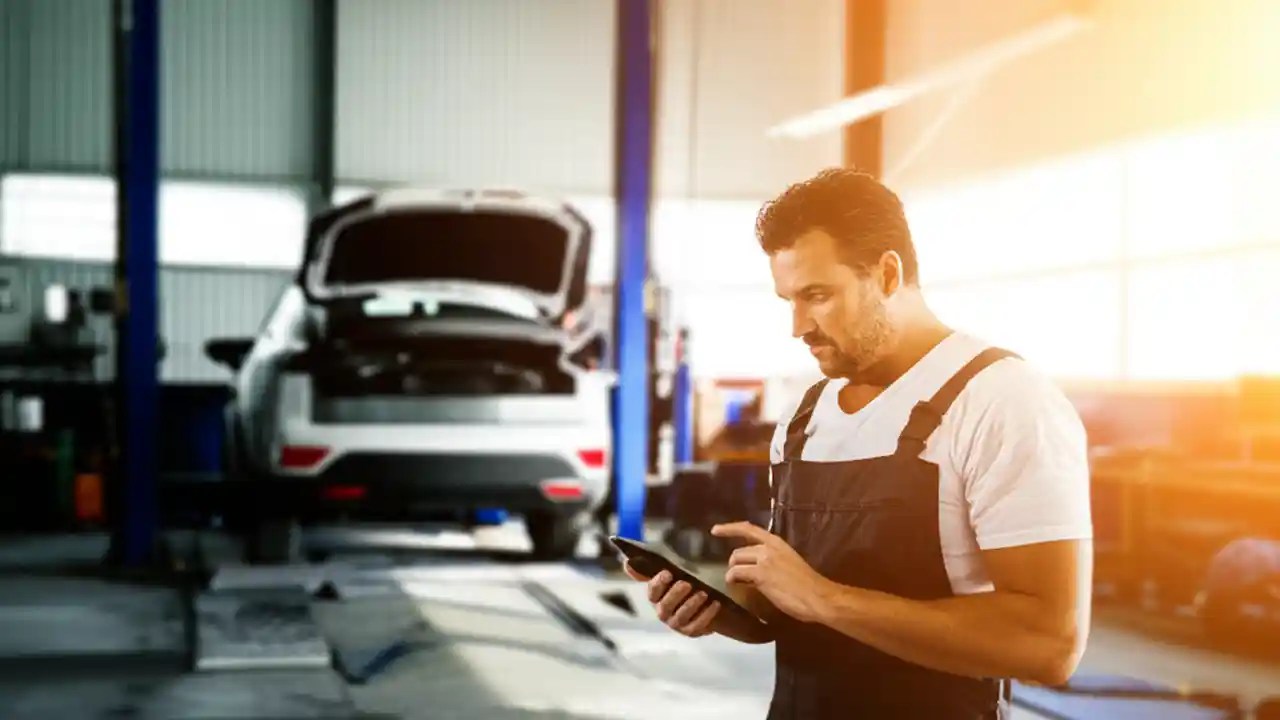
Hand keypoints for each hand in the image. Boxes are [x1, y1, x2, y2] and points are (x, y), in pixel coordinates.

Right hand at [623, 561, 720, 637]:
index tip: (668, 573)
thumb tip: (626, 563)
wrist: (704, 603)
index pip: (652, 591)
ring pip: (681, 617)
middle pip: (665, 606)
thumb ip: (648, 570)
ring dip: (692, 604)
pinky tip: (715, 604)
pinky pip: (697, 626)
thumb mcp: (669, 576)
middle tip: (687, 583)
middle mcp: (663, 613)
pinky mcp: (691, 631)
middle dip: (675, 594)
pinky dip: (706, 615)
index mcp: (656, 598)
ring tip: (703, 593)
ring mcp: (677, 624)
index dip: (658, 583)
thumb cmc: (683, 586)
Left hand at [712, 521, 835, 623]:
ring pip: (736, 561)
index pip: (749, 529)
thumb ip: (772, 561)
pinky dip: (734, 579)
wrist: (818, 596)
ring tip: (739, 583)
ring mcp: (764, 560)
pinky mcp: (761, 574)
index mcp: (777, 543)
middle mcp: (769, 547)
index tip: (715, 530)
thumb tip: (755, 570)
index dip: (730, 528)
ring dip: (733, 573)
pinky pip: (737, 574)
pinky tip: (738, 586)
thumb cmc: (807, 584)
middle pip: (739, 551)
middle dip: (736, 564)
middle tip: (738, 577)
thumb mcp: (788, 564)